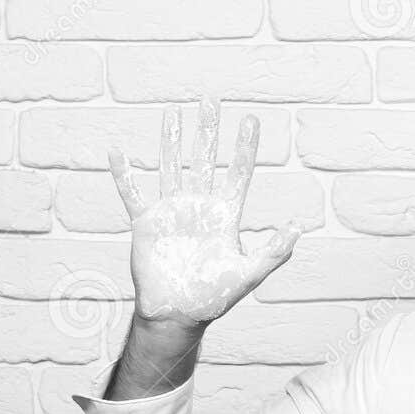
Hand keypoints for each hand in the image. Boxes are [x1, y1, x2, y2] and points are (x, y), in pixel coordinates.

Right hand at [108, 94, 301, 327]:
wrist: (178, 314)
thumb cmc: (215, 298)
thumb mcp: (249, 274)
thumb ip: (275, 252)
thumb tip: (298, 227)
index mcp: (224, 216)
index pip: (238, 173)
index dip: (244, 147)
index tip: (251, 119)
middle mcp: (198, 207)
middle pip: (204, 160)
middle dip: (208, 131)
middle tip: (211, 99)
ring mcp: (171, 212)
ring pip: (171, 167)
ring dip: (171, 140)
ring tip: (173, 112)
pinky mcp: (146, 223)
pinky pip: (132, 194)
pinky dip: (123, 175)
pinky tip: (116, 152)